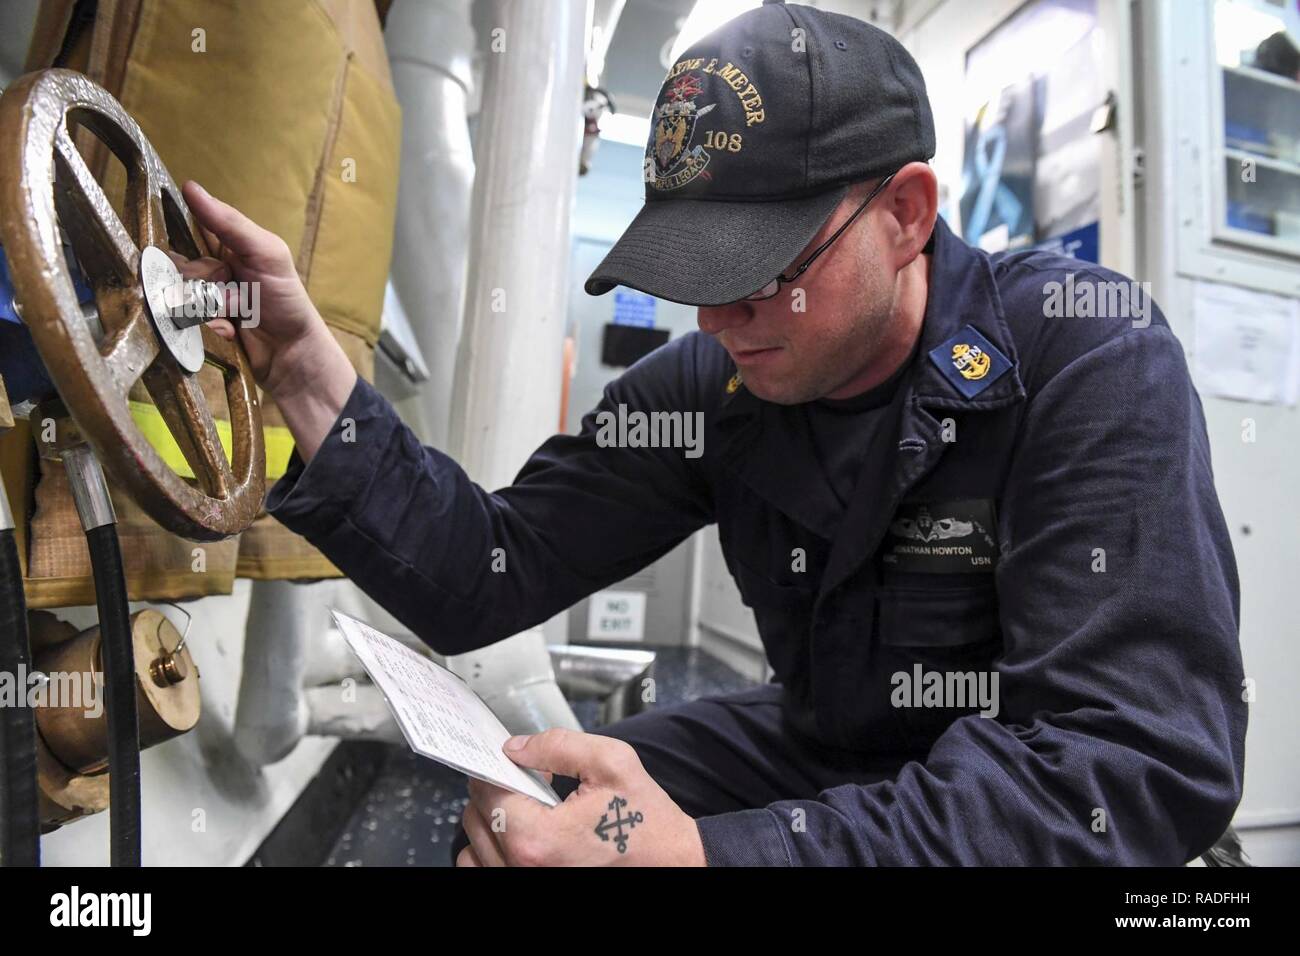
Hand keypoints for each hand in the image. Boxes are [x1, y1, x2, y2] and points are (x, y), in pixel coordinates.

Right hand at [172, 180, 355, 461]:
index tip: (165, 233)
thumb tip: (189, 187)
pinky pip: (188, 323)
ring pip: (180, 295)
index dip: (173, 229)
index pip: (186, 228)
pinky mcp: (200, 328)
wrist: (292, 353)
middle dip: (201, 277)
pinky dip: (212, 326)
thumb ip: (229, 224)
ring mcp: (203, 300)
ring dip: (207, 305)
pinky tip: (231, 330)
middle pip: (179, 265)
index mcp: (225, 246)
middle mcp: (210, 270)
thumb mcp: (265, 253)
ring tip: (235, 310)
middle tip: (227, 283)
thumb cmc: (285, 298)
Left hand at [457, 728, 706, 866]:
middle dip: (495, 792)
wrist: (669, 863)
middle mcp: (523, 869)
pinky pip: (484, 870)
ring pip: (472, 849)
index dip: (496, 767)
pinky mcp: (531, 888)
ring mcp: (524, 884)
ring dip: (490, 823)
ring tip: (526, 811)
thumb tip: (516, 747)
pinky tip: (523, 836)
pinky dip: (493, 851)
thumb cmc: (643, 821)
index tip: (509, 760)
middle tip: (526, 782)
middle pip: (475, 819)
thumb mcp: (612, 763)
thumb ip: (559, 745)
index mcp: (539, 838)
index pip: (486, 791)